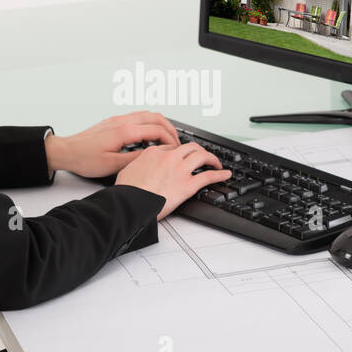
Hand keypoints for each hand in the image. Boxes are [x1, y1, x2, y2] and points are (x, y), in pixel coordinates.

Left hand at [45, 111, 182, 179]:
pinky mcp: (114, 121)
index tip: (175, 149)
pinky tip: (149, 136)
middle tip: (176, 142)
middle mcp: (122, 121)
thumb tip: (154, 156)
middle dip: (170, 129)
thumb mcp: (113, 165)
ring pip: (147, 114)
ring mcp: (118, 119)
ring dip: (160, 124)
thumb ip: (136, 159)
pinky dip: (149, 124)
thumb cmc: (84, 158)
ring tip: (166, 138)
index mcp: (124, 131)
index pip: (156, 130)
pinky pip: (138, 117)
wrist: (66, 151)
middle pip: (156, 117)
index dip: (170, 140)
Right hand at [115, 142, 231, 219]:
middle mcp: (168, 158)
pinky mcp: (187, 185)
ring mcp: (179, 170)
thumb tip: (139, 167)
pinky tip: (225, 174)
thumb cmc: (126, 192)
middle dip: (199, 150)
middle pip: (190, 147)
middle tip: (203, 156)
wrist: (130, 204)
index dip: (179, 151)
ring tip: (215, 162)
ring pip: (201, 156)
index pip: (171, 147)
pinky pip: (208, 176)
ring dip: (211, 158)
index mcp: (153, 153)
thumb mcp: (127, 170)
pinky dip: (219, 174)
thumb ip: (137, 164)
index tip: (183, 156)